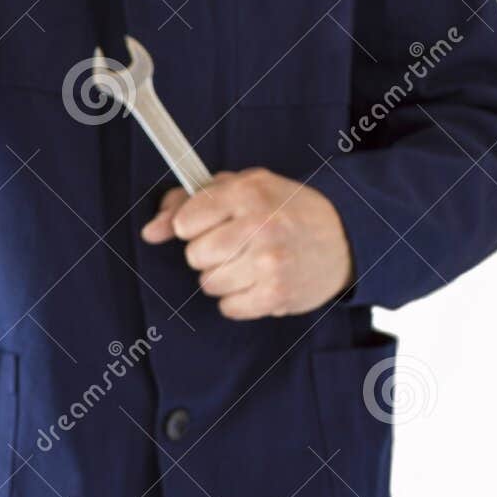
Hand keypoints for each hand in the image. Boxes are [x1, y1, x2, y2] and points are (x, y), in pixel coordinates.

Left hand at [141, 168, 353, 318]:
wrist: (346, 238)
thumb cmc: (286, 210)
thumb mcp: (242, 188)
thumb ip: (189, 202)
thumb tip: (151, 232)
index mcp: (248, 192)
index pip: (185, 221)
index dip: (193, 226)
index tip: (211, 225)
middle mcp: (259, 225)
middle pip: (195, 255)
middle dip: (208, 253)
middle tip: (235, 245)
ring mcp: (269, 262)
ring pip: (208, 284)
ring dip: (223, 277)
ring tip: (250, 263)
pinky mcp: (276, 294)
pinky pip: (228, 308)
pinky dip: (239, 300)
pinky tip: (259, 282)